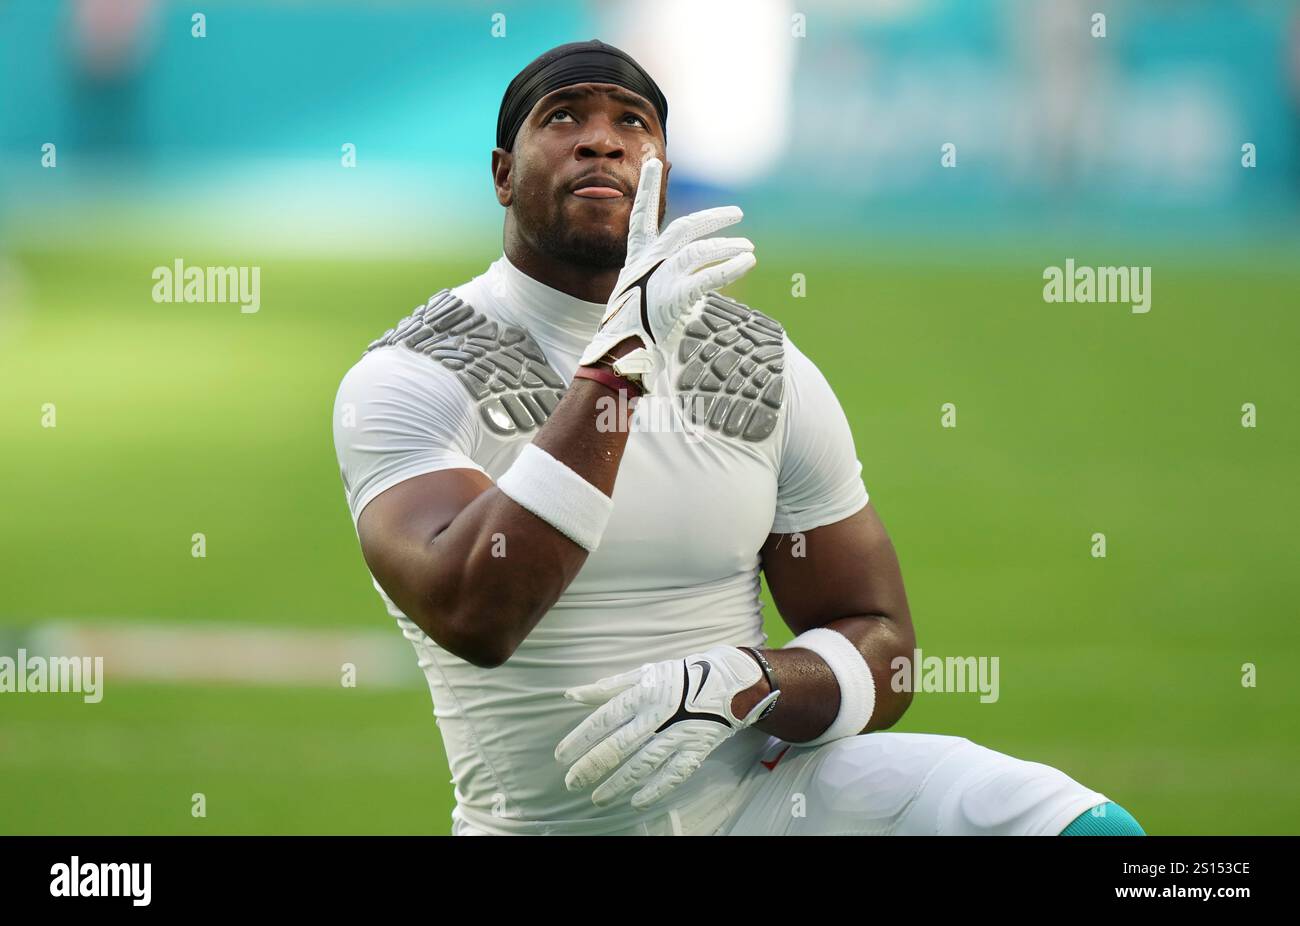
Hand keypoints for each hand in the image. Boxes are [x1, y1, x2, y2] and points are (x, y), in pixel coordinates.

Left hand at [554, 645, 778, 810]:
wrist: (730, 681)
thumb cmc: (680, 676)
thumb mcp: (644, 674)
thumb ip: (607, 687)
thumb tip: (571, 695)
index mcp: (643, 693)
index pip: (604, 719)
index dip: (581, 739)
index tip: (561, 756)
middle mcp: (658, 715)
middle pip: (619, 745)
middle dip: (592, 766)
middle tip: (571, 783)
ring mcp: (678, 734)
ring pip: (643, 764)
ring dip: (618, 783)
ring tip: (597, 799)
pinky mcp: (696, 749)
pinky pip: (674, 774)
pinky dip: (655, 789)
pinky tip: (635, 802)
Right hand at [577, 157, 756, 393]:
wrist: (616, 357)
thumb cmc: (631, 332)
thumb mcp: (645, 298)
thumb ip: (667, 283)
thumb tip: (694, 283)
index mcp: (637, 260)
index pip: (641, 216)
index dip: (648, 188)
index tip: (654, 160)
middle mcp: (647, 264)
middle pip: (683, 228)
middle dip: (713, 218)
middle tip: (738, 213)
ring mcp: (658, 280)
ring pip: (698, 252)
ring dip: (727, 247)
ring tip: (750, 249)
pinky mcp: (671, 298)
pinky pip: (706, 278)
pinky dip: (728, 268)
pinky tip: (746, 263)